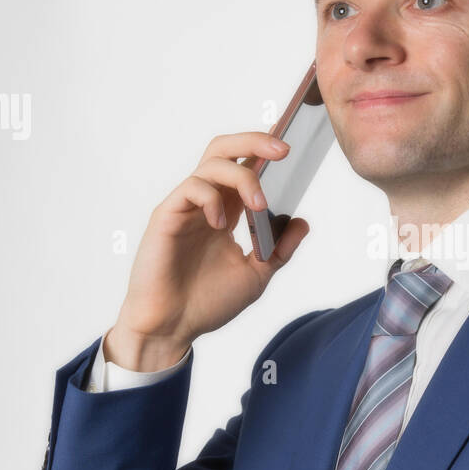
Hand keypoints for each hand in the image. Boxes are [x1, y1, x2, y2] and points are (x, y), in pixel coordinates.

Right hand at [105, 130, 310, 370]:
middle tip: (282, 150)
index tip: (292, 146)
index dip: (265, 151)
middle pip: (225, 151)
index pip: (245, 166)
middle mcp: (207, 203)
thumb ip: (279, 249)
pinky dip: (212, 199)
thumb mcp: (256, 275)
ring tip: (259, 204)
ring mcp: (186, 207)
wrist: (172, 328)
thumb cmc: (206, 303)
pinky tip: (222, 225)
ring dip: (243, 177)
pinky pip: (191, 188)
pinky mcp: (167, 216)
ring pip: (212, 163)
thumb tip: (302, 222)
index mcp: (228, 212)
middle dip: (254, 141)